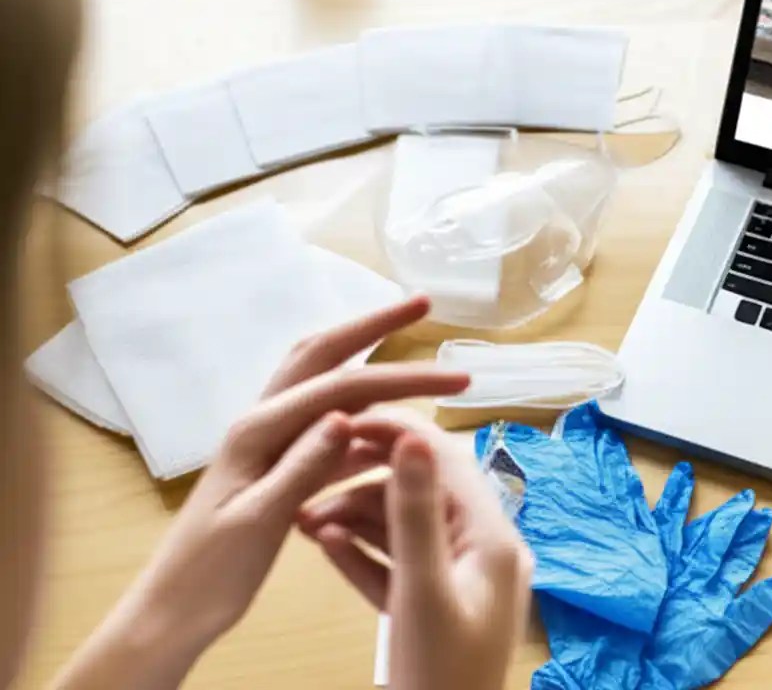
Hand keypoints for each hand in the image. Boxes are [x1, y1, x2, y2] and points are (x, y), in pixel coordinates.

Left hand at [55, 297, 470, 689]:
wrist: (172, 610)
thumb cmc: (210, 573)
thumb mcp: (258, 522)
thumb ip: (301, 467)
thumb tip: (345, 416)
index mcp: (259, 431)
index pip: (343, 388)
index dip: (402, 376)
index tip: (455, 376)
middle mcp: (263, 422)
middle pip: (326, 356)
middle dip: (375, 328)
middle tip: (422, 305)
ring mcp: (270, 441)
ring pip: (325, 384)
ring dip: (370, 364)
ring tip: (415, 356)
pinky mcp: (278, 464)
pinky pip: (326, 429)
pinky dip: (362, 418)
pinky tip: (392, 433)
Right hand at [298, 409, 532, 689]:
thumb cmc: (440, 674)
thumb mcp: (423, 588)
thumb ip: (416, 512)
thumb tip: (412, 435)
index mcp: (491, 540)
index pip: (449, 462)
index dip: (398, 434)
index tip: (344, 419)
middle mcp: (480, 552)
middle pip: (422, 491)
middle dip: (365, 478)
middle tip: (312, 470)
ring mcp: (456, 581)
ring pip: (403, 528)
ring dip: (354, 516)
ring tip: (302, 517)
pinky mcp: (431, 607)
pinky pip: (396, 566)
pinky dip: (361, 552)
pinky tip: (320, 541)